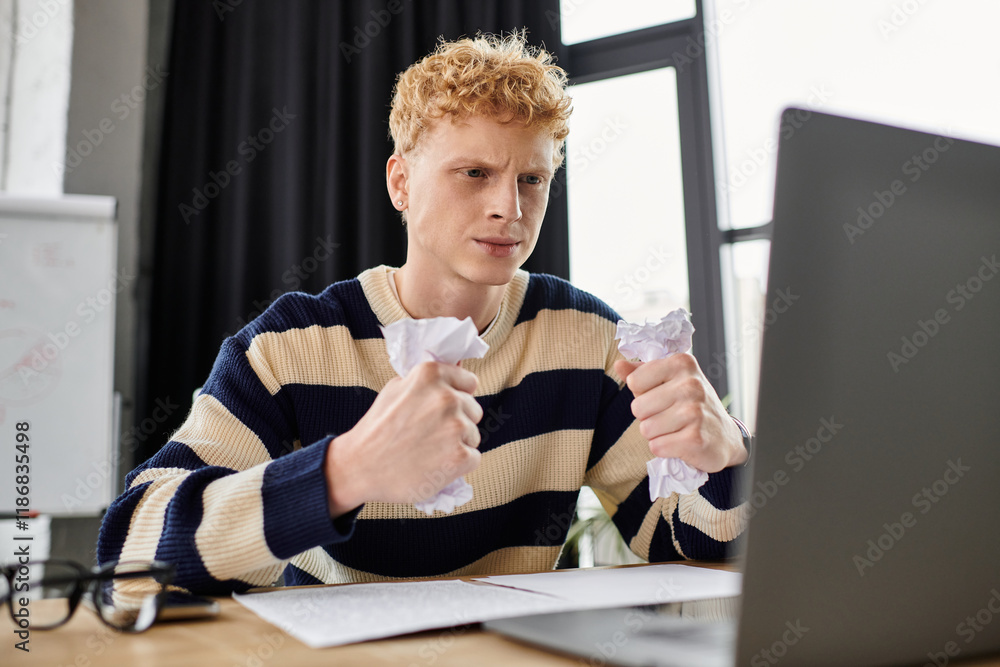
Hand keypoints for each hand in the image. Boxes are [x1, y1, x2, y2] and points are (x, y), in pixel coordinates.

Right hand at [324, 361, 483, 516]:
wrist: (360, 468)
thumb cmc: (376, 430)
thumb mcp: (395, 389)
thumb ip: (426, 382)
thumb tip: (451, 375)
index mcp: (431, 375)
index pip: (469, 383)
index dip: (458, 397)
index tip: (444, 410)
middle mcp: (446, 397)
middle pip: (474, 410)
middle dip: (457, 422)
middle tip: (430, 434)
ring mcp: (455, 427)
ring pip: (474, 435)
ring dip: (457, 444)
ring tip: (428, 451)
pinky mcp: (460, 456)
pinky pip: (473, 458)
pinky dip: (457, 465)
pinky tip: (434, 465)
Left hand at [614, 353, 746, 473]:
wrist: (725, 438)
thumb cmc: (692, 406)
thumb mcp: (671, 381)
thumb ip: (642, 372)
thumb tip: (619, 364)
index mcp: (682, 363)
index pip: (634, 381)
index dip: (643, 394)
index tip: (662, 397)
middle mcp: (691, 384)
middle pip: (637, 407)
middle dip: (648, 417)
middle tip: (670, 417)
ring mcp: (694, 412)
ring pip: (646, 429)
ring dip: (656, 435)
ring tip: (676, 430)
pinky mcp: (695, 439)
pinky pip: (656, 447)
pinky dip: (665, 449)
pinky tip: (681, 443)